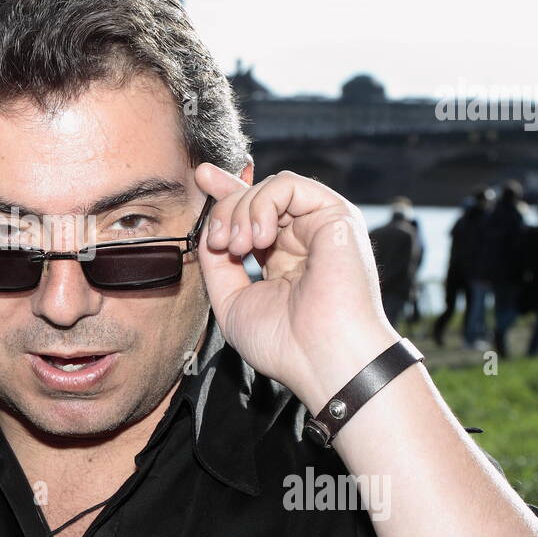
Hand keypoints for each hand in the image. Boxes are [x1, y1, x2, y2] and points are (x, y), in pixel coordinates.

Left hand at [193, 165, 398, 411]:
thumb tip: (210, 230)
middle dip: (226, 206)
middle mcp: (303, 238)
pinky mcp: (336, 214)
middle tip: (220, 243)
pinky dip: (263, 203)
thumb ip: (218, 264)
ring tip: (239, 248)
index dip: (227, 192)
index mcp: (283, 258)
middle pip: (257, 194)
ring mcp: (319, 225)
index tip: (202, 179)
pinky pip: (289, 185)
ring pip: (269, 188)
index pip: (253, 214)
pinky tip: (260, 238)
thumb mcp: (232, 301)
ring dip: (241, 211)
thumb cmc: (284, 343)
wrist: (322, 358)